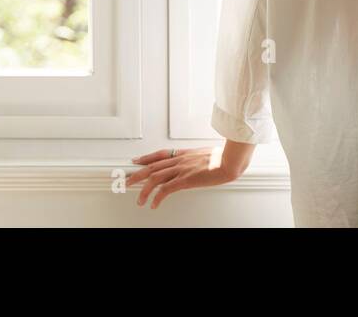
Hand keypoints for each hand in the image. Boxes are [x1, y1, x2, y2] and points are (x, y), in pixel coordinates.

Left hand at [127, 141, 253, 208]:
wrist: (229, 160)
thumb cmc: (223, 158)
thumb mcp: (206, 155)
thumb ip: (197, 159)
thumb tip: (196, 163)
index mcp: (184, 154)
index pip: (160, 154)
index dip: (146, 158)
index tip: (136, 161)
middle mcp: (180, 160)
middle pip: (152, 166)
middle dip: (137, 174)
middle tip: (127, 181)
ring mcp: (181, 169)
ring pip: (155, 178)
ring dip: (144, 190)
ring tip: (139, 200)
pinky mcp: (186, 179)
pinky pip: (166, 189)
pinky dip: (157, 197)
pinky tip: (154, 204)